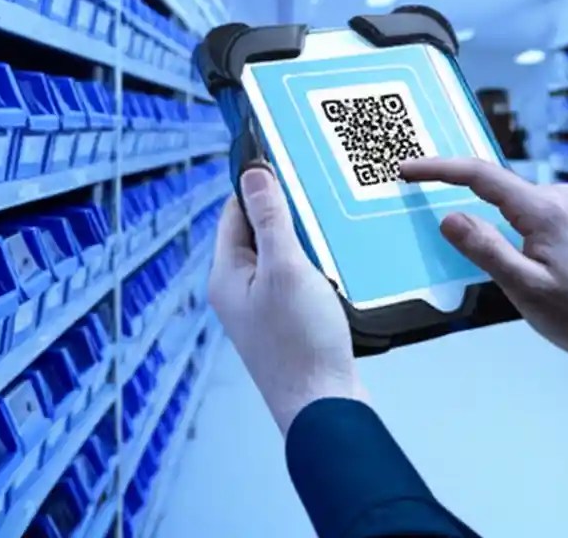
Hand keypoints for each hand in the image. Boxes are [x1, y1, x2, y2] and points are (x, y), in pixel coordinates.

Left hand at [208, 166, 367, 433]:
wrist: (323, 407)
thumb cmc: (301, 342)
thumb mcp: (286, 268)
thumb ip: (270, 219)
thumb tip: (253, 174)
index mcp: (227, 274)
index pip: (234, 213)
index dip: (256, 184)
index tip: (283, 158)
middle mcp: (238, 292)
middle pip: (258, 234)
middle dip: (285, 212)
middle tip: (317, 189)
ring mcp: (262, 311)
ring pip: (281, 258)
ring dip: (304, 241)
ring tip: (333, 224)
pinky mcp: (287, 326)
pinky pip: (297, 282)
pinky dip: (316, 268)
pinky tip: (340, 264)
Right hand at [399, 158, 567, 366]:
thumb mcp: (525, 288)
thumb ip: (485, 249)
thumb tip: (448, 217)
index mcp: (545, 210)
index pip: (481, 176)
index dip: (439, 169)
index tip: (406, 170)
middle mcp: (559, 197)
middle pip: (496, 186)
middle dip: (458, 191)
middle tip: (420, 200)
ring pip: (512, 202)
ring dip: (484, 212)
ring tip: (456, 233)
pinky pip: (528, 213)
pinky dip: (505, 222)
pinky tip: (497, 244)